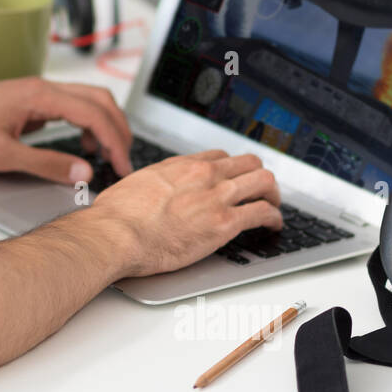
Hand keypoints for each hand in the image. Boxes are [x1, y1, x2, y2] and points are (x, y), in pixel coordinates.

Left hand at [0, 77, 132, 183]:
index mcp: (38, 95)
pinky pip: (70, 106)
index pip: (93, 113)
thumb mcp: (2, 156)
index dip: (114, 141)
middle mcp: (41, 87)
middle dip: (118, 129)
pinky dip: (86, 123)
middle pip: (99, 99)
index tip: (122, 165)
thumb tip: (84, 172)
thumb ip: (47, 164)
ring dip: (104, 124)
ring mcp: (36, 92)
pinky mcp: (30, 101)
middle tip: (124, 160)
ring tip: (107, 155)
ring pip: (87, 100)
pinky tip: (82, 145)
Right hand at [89, 149, 281, 277]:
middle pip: (248, 162)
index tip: (233, 180)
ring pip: (264, 181)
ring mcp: (217, 197)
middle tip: (260, 191)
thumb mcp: (133, 186)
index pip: (218, 157)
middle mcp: (203, 175)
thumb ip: (148, 186)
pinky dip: (275, 218)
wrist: (116, 234)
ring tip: (273, 206)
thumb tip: (141, 193)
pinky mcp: (224, 223)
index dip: (231, 169)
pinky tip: (274, 225)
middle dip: (258, 176)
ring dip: (273, 194)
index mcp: (180, 166)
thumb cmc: (116, 217)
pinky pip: (263, 212)